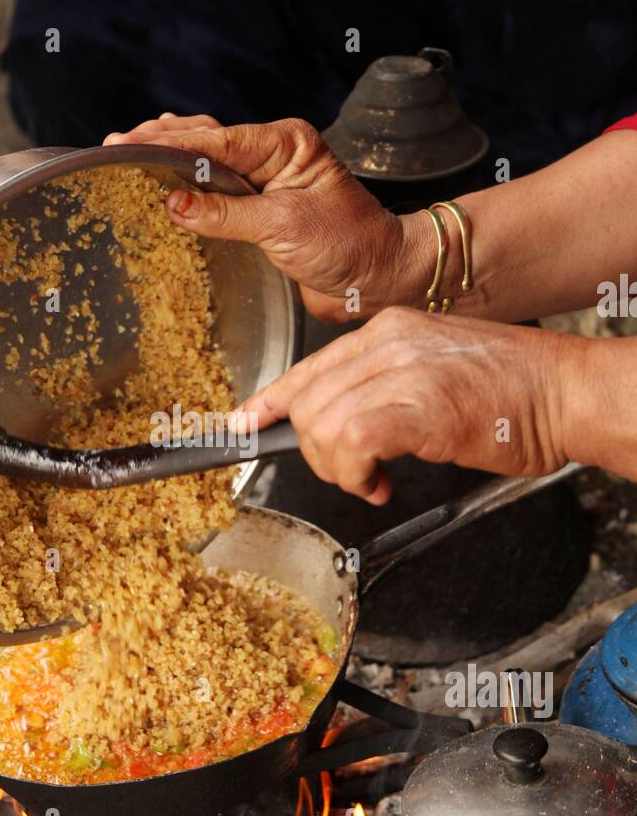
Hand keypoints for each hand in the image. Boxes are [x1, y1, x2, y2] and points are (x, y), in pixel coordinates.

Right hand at [105, 113, 421, 320]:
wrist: (380, 278)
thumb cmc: (349, 246)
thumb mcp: (284, 227)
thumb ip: (227, 214)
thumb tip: (174, 202)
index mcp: (286, 143)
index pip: (215, 139)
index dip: (167, 143)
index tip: (125, 145)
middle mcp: (274, 154)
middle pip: (206, 138)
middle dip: (160, 142)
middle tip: (114, 149)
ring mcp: (267, 179)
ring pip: (207, 159)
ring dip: (169, 158)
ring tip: (128, 156)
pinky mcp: (261, 207)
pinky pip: (216, 189)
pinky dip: (186, 185)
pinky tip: (162, 184)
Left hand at [231, 309, 581, 502]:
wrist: (567, 393)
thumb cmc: (515, 392)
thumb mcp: (435, 371)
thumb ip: (384, 385)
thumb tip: (341, 421)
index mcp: (389, 330)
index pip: (307, 366)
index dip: (271, 401)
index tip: (247, 422)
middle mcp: (388, 342)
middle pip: (306, 401)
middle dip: (315, 451)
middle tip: (352, 472)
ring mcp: (402, 371)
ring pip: (321, 426)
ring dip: (338, 470)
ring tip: (372, 480)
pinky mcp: (417, 407)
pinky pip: (350, 442)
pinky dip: (355, 475)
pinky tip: (381, 485)